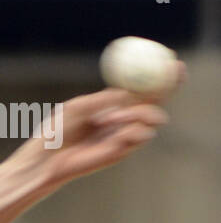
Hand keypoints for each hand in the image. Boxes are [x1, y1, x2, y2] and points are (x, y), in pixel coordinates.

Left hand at [21, 81, 182, 187]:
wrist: (46, 159)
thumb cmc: (56, 131)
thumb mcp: (80, 106)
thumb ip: (105, 98)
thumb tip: (129, 92)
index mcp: (112, 104)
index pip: (142, 88)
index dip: (161, 77)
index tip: (176, 63)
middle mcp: (121, 119)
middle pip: (155, 102)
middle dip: (169, 87)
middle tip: (177, 75)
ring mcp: (122, 136)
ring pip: (151, 119)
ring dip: (136, 114)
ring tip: (107, 119)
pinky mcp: (119, 152)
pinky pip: (140, 136)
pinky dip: (131, 129)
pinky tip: (113, 130)